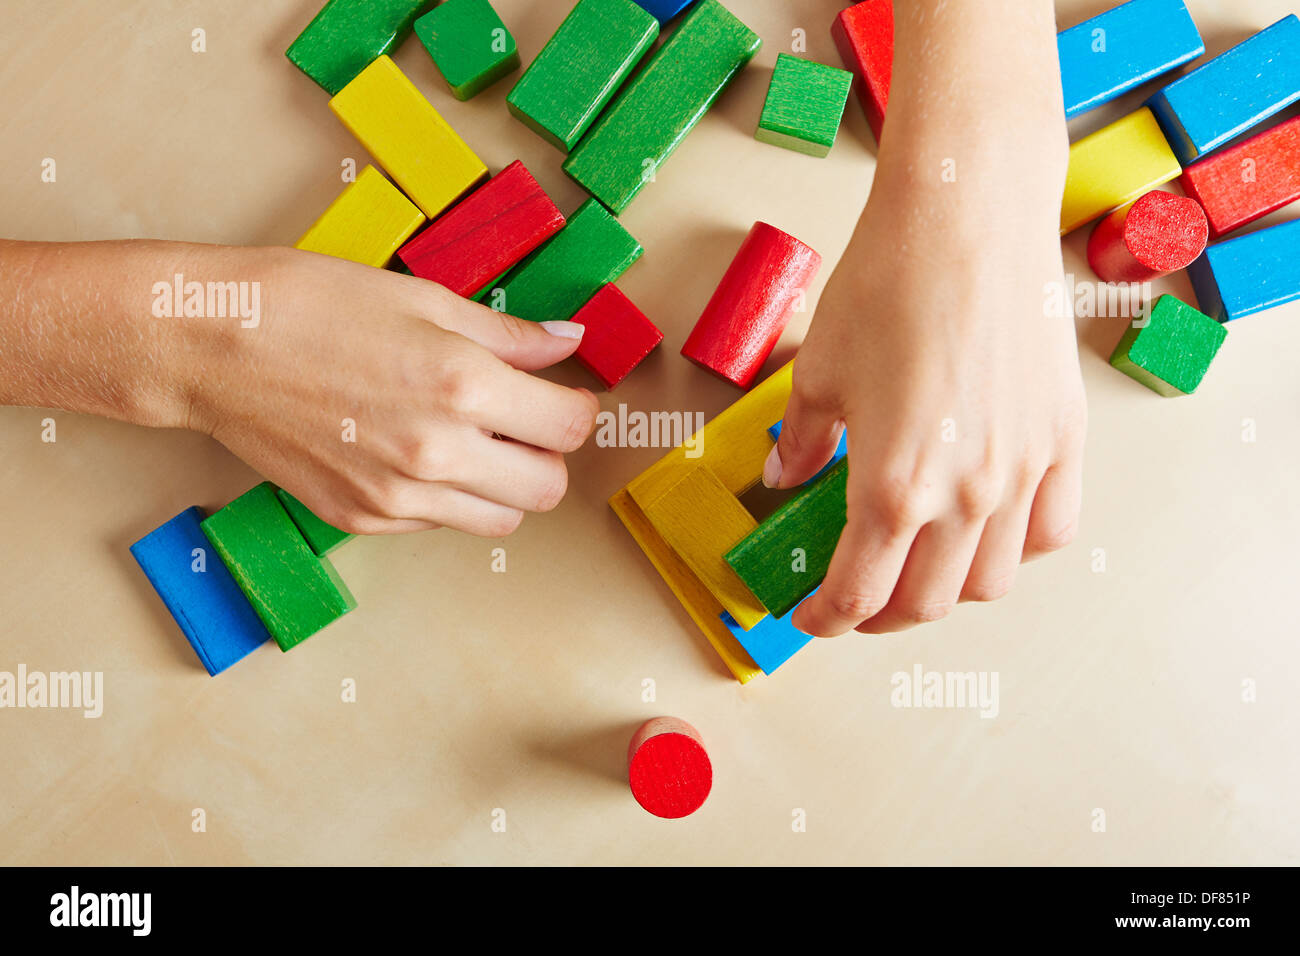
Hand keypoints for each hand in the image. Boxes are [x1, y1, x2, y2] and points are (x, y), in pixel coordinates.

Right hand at [184, 246, 597, 536]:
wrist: (210, 345)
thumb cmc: (310, 305)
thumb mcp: (424, 300)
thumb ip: (508, 336)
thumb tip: (566, 347)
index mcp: (462, 389)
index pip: (569, 428)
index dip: (578, 408)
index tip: (564, 394)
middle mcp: (437, 455)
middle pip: (546, 489)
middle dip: (548, 453)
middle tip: (523, 418)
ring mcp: (397, 498)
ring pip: (500, 520)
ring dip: (505, 483)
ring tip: (472, 437)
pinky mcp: (362, 519)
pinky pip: (439, 524)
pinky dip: (449, 496)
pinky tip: (417, 450)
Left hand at [767, 175, 1085, 636]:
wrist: (967, 216)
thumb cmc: (888, 284)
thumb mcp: (820, 372)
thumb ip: (804, 441)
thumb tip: (788, 477)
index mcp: (893, 486)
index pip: (859, 593)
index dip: (827, 620)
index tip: (810, 618)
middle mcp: (966, 494)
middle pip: (925, 604)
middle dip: (880, 617)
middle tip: (855, 602)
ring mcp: (1022, 471)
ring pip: (990, 581)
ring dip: (946, 592)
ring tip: (917, 570)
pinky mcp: (1061, 440)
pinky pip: (1050, 528)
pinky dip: (1015, 549)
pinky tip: (986, 531)